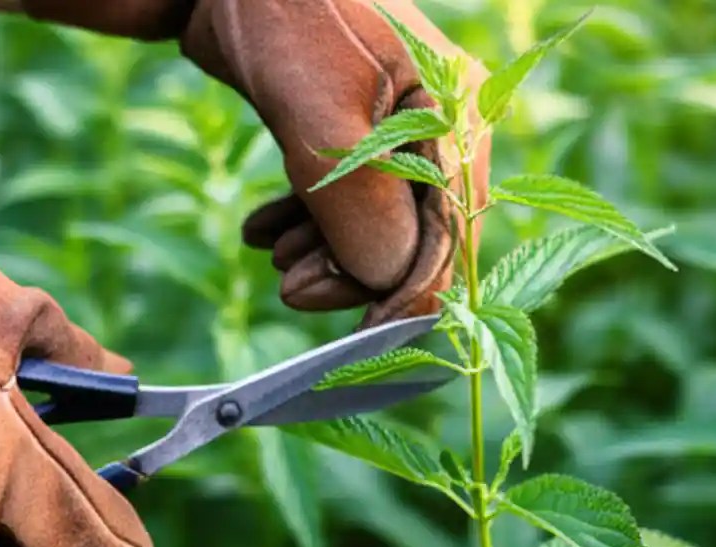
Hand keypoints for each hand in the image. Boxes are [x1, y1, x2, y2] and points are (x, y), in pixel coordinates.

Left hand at [23, 0, 491, 326]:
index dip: (405, 295)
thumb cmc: (282, 14)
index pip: (450, 234)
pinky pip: (338, 202)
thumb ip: (361, 205)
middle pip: (411, 236)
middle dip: (351, 272)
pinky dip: (301, 226)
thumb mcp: (320, 116)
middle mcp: (435, 127)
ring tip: (268, 252)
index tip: (360, 345)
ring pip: (370, 225)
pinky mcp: (347, 133)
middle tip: (291, 289)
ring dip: (319, 253)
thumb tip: (389, 282)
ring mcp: (392, 131)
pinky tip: (260, 232)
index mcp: (455, 115)